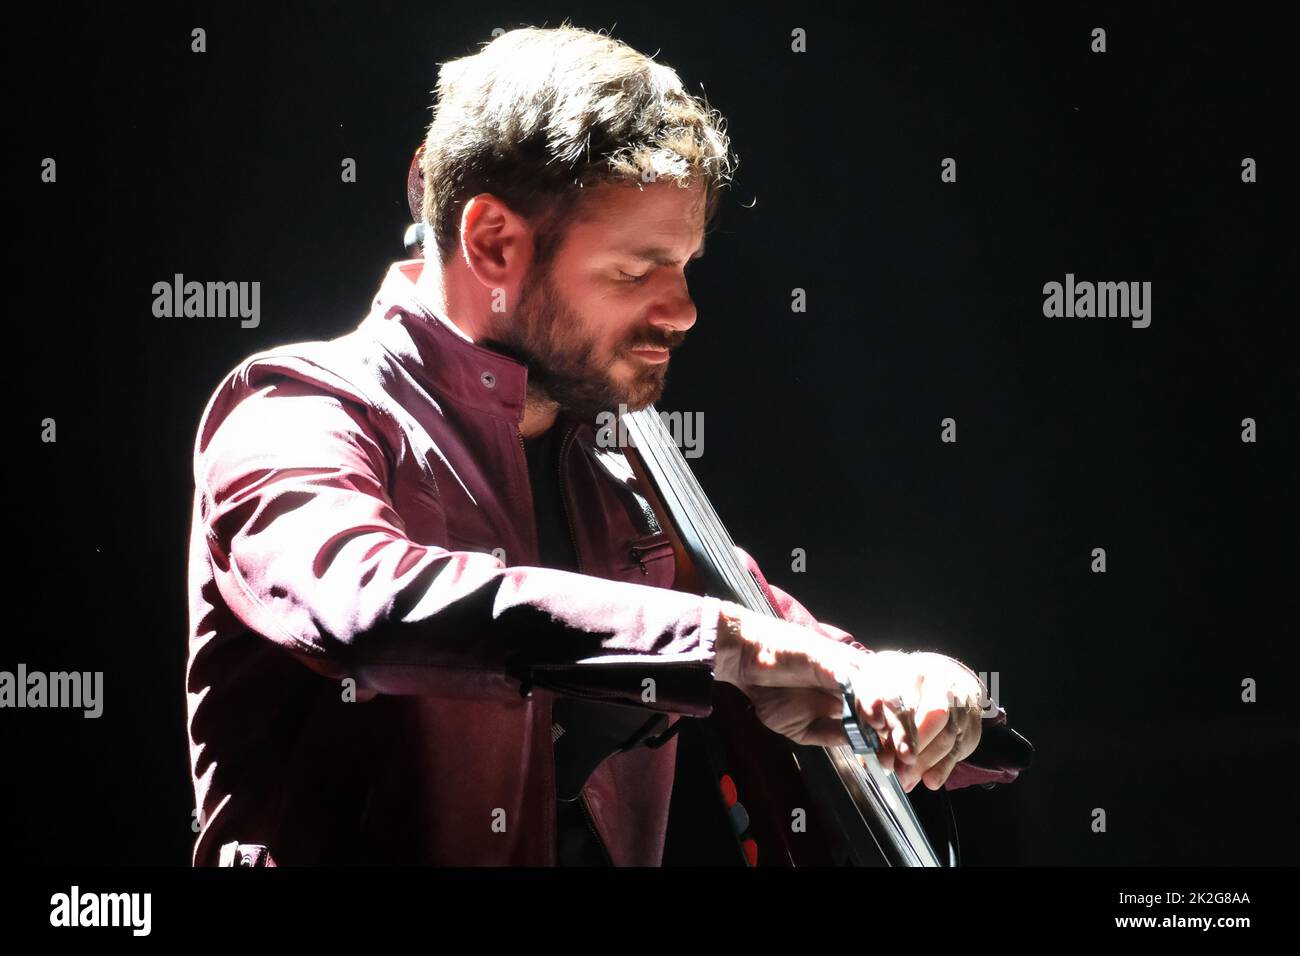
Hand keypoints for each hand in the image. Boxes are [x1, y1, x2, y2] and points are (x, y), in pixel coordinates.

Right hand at [712, 602, 984, 790]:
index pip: (886, 720)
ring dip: (896, 722)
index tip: (902, 770)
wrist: (744, 662)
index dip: (897, 744)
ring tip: (902, 748)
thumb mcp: (805, 728)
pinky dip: (870, 697)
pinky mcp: (833, 658)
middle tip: (909, 765)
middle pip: (894, 706)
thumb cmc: (771, 689)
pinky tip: (875, 717)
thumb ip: (835, 735)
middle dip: (906, 738)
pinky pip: (858, 678)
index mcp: (851, 695)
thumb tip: (864, 748)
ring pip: (885, 693)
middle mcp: (855, 679)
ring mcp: (847, 667)